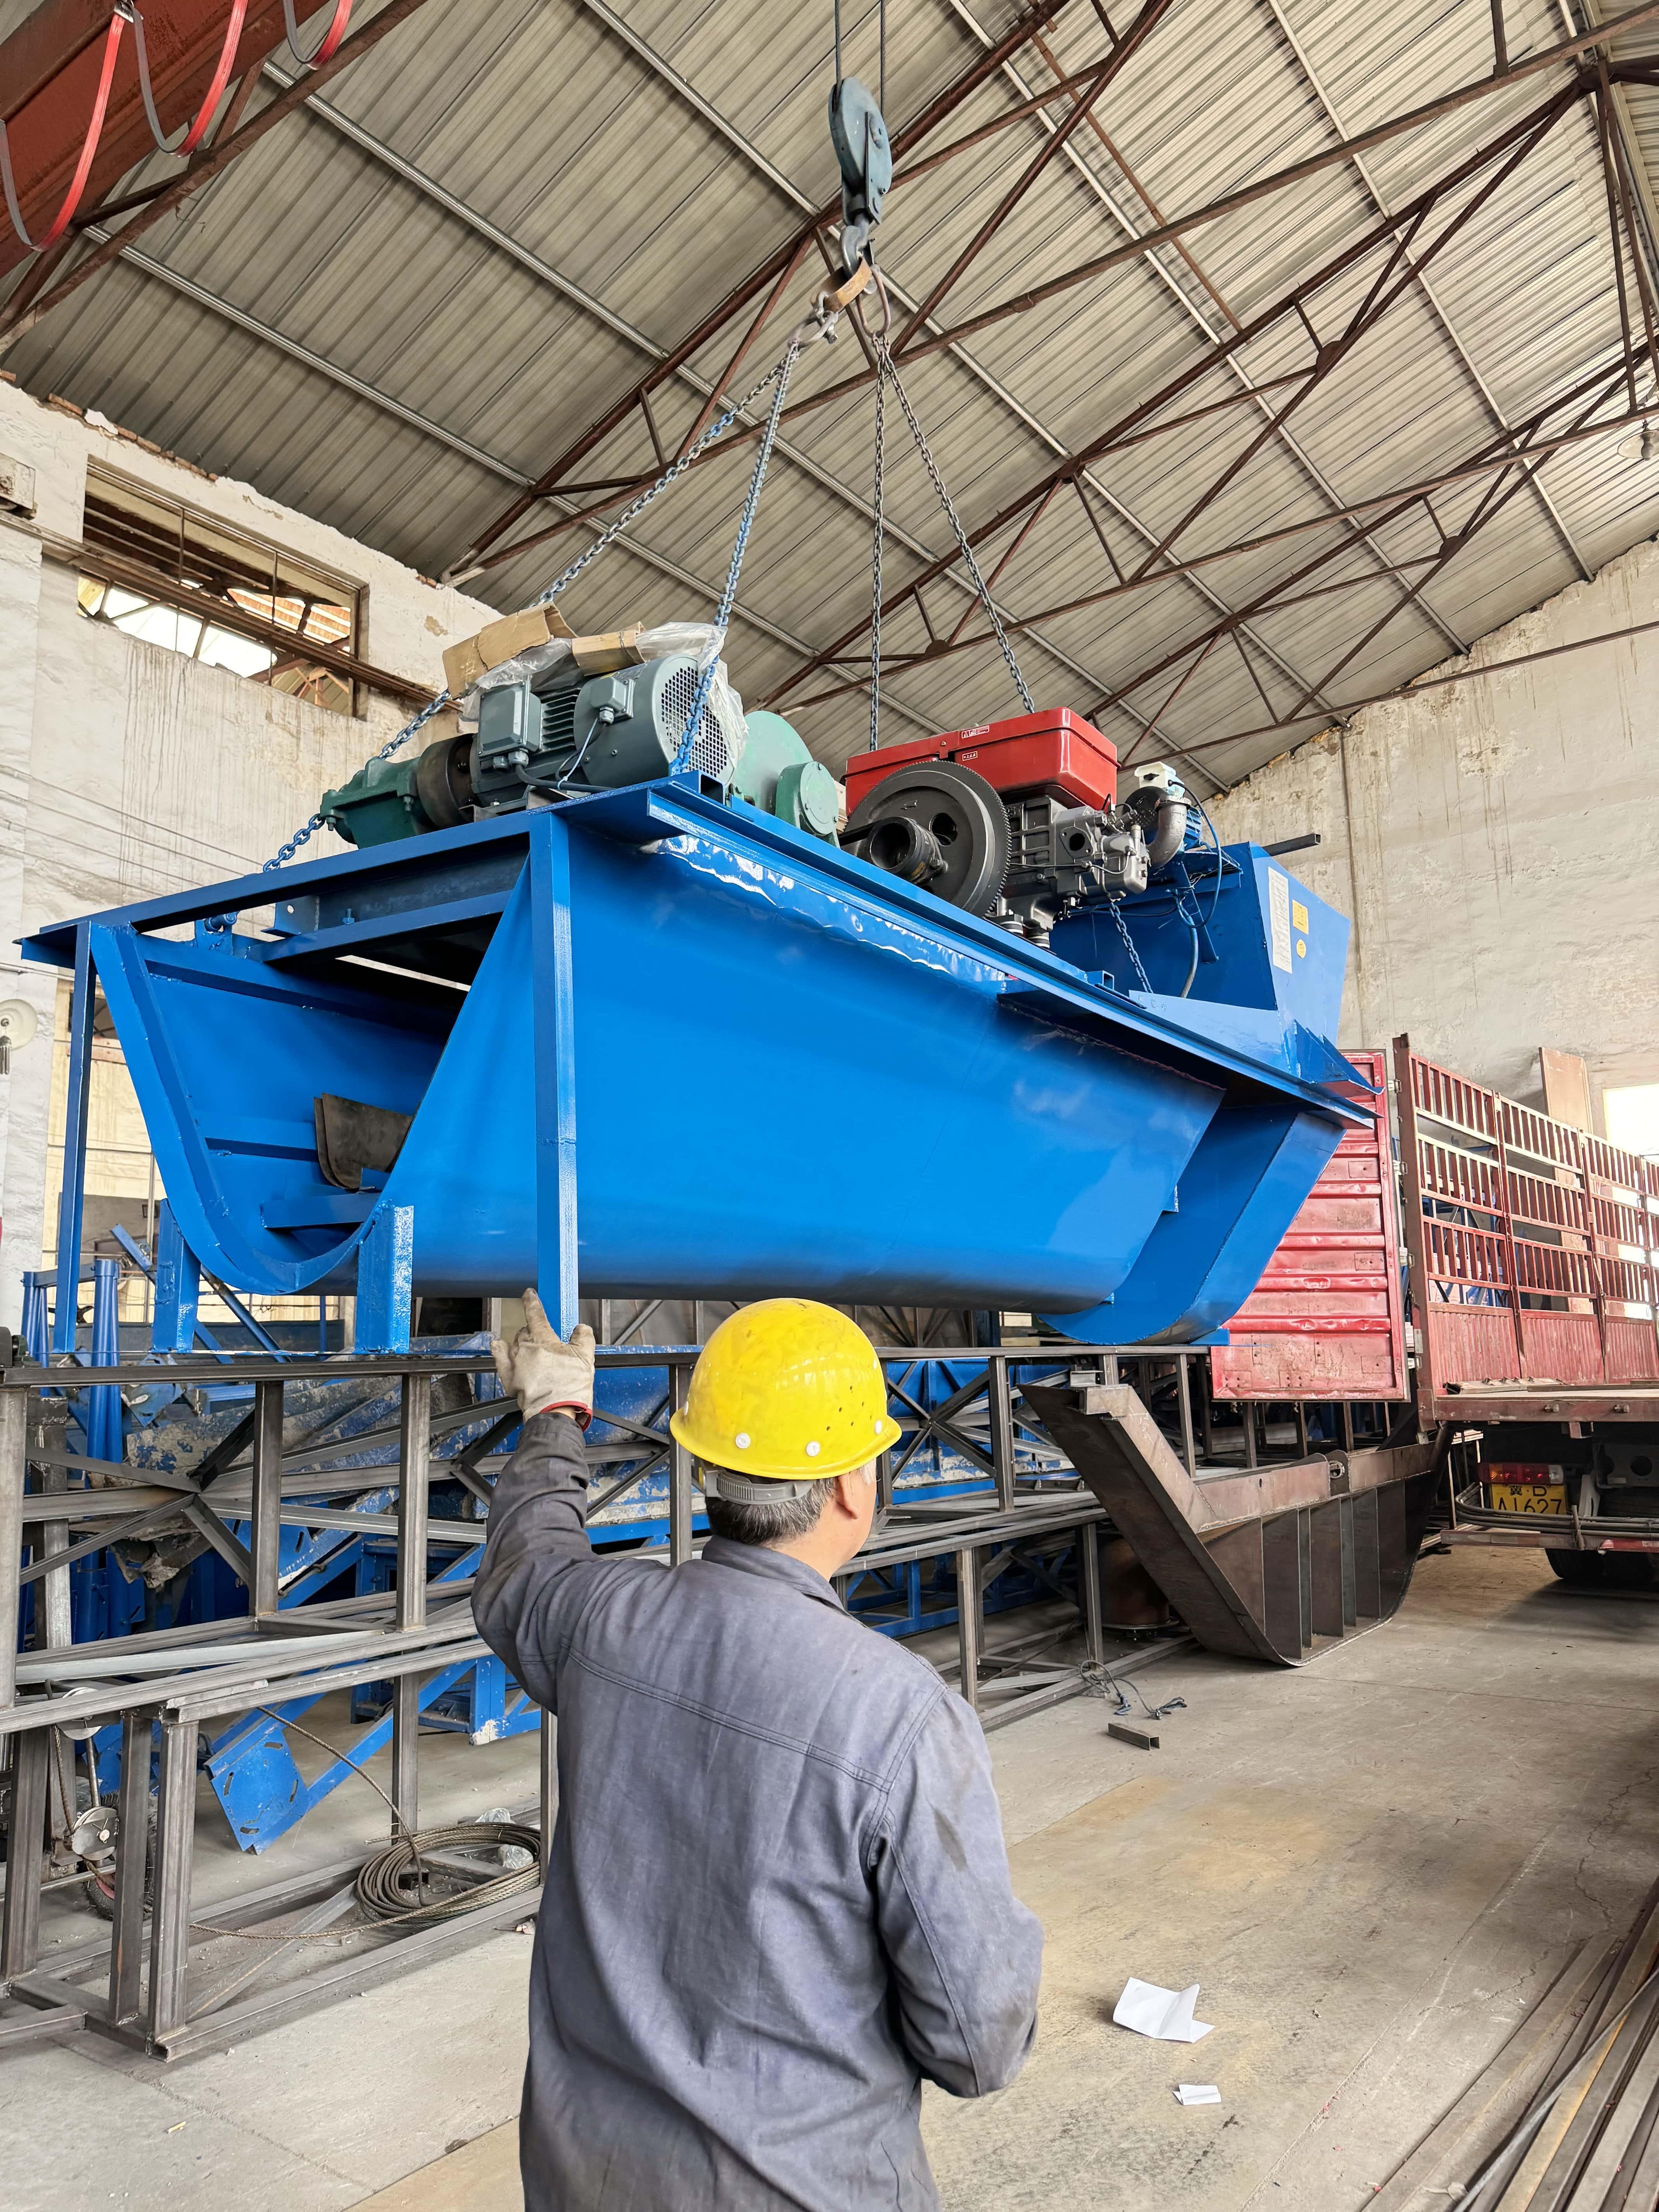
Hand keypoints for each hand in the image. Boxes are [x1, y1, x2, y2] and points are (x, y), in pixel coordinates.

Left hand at [492, 1290, 594, 1423]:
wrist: (555, 1413)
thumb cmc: (569, 1387)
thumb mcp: (585, 1358)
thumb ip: (583, 1337)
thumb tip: (581, 1329)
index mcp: (542, 1339)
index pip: (534, 1313)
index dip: (532, 1301)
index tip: (530, 1294)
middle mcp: (524, 1348)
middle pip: (525, 1330)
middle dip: (533, 1330)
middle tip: (546, 1339)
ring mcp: (514, 1363)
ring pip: (513, 1344)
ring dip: (522, 1342)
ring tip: (532, 1350)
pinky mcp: (509, 1378)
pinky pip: (499, 1359)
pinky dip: (500, 1351)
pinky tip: (499, 1346)